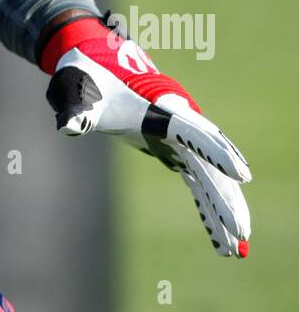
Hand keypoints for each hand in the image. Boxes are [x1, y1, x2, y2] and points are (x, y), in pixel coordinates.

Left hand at [40, 16, 251, 257]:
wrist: (93, 61)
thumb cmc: (87, 75)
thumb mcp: (77, 88)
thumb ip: (77, 108)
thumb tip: (68, 126)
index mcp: (160, 106)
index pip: (193, 130)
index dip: (216, 151)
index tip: (241, 175)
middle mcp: (177, 121)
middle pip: (209, 162)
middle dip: (226, 196)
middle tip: (242, 232)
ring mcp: (178, 137)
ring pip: (208, 176)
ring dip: (222, 209)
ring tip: (237, 249)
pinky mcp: (172, 149)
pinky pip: (197, 182)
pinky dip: (207, 208)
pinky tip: (218, 239)